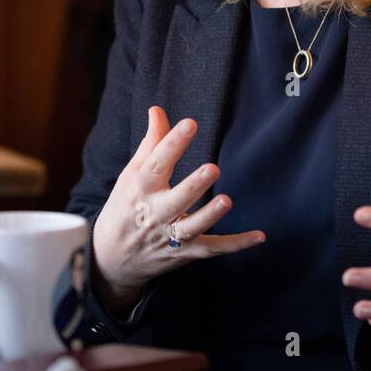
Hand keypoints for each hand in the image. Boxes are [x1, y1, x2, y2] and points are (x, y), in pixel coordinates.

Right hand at [92, 106, 264, 310]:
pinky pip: (213, 249)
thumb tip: (157, 110)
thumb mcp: (131, 175)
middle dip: (193, 186)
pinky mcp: (184, 253)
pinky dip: (236, 244)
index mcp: (140, 188)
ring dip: (210, 216)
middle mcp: (154, 213)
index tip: (189, 124)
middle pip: (176, 199)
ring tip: (226, 201)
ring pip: (192, 227)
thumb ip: (151, 143)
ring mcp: (169, 236)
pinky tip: (259, 236)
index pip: (157, 163)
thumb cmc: (123, 209)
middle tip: (213, 169)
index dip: (172, 143)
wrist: (111, 260)